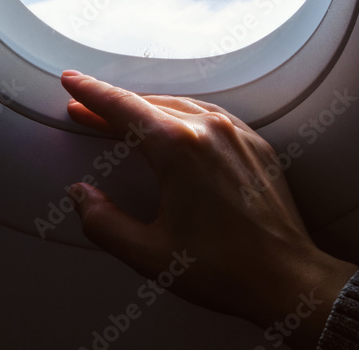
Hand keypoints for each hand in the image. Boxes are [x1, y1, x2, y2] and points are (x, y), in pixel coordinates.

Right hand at [61, 70, 357, 344]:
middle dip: (112, 105)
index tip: (71, 81)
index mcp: (178, 147)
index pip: (122, 107)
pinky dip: (181, 115)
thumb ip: (104, 222)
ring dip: (146, 109)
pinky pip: (210, 115)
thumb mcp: (149, 254)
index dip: (91, 93)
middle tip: (84, 109)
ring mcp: (236, 132)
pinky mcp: (255, 143)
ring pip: (179, 105)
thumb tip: (80, 195)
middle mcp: (208, 128)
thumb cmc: (222, 269)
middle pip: (148, 104)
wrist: (288, 278)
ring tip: (122, 118)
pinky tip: (172, 127)